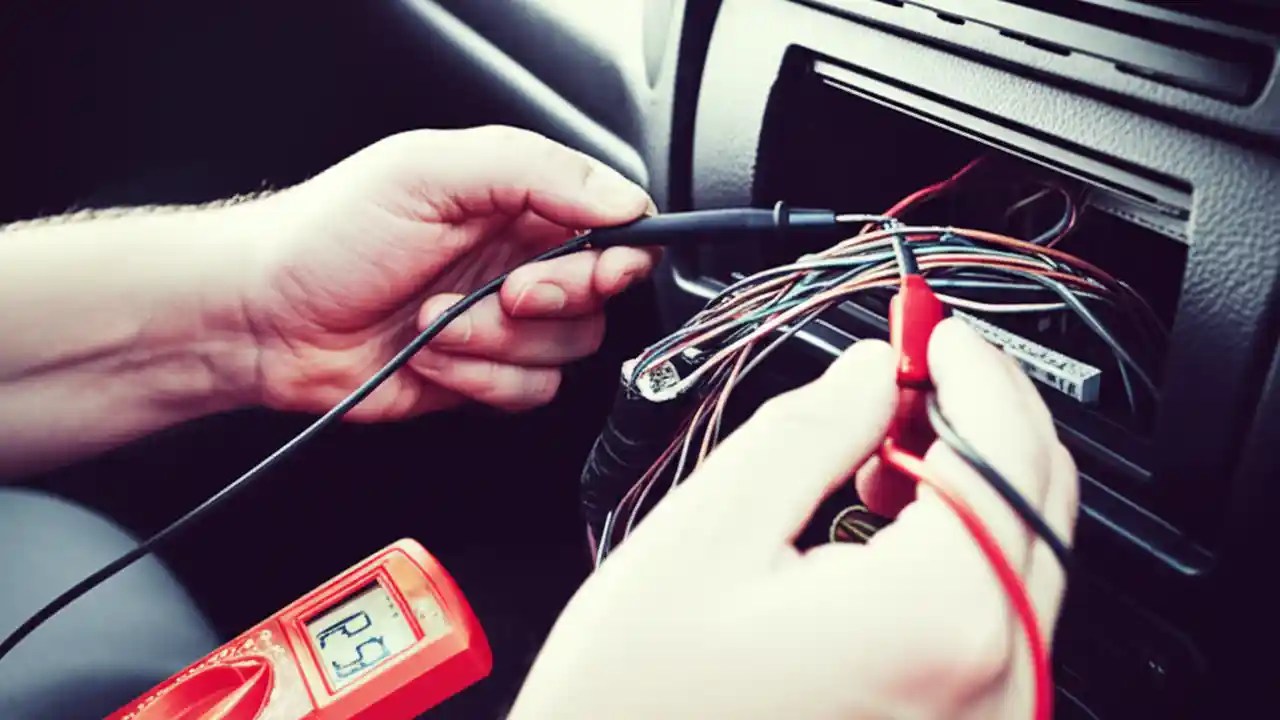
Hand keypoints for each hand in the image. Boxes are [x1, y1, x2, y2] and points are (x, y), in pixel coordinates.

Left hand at [235, 126, 655, 419]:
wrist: (264, 319)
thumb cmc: (328, 235)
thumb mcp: (427, 171)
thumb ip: (535, 171)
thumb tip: (624, 201)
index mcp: (517, 199)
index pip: (617, 222)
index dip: (621, 250)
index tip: (599, 263)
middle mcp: (519, 258)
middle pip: (602, 295)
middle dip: (551, 300)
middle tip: (502, 291)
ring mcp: (503, 322)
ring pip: (568, 351)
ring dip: (497, 342)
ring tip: (435, 321)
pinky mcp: (484, 375)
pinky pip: (530, 393)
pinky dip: (480, 378)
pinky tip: (430, 355)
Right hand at [509, 319, 1077, 719]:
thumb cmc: (638, 699)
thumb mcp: (708, 532)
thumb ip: (812, 430)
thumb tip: (875, 371)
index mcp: (935, 617)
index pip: (1006, 447)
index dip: (972, 365)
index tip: (930, 326)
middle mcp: (991, 680)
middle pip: (1040, 496)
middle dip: (981, 410)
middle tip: (914, 364)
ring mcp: (989, 716)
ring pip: (1028, 549)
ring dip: (975, 473)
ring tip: (886, 441)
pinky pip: (1000, 610)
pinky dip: (965, 541)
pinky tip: (894, 518)